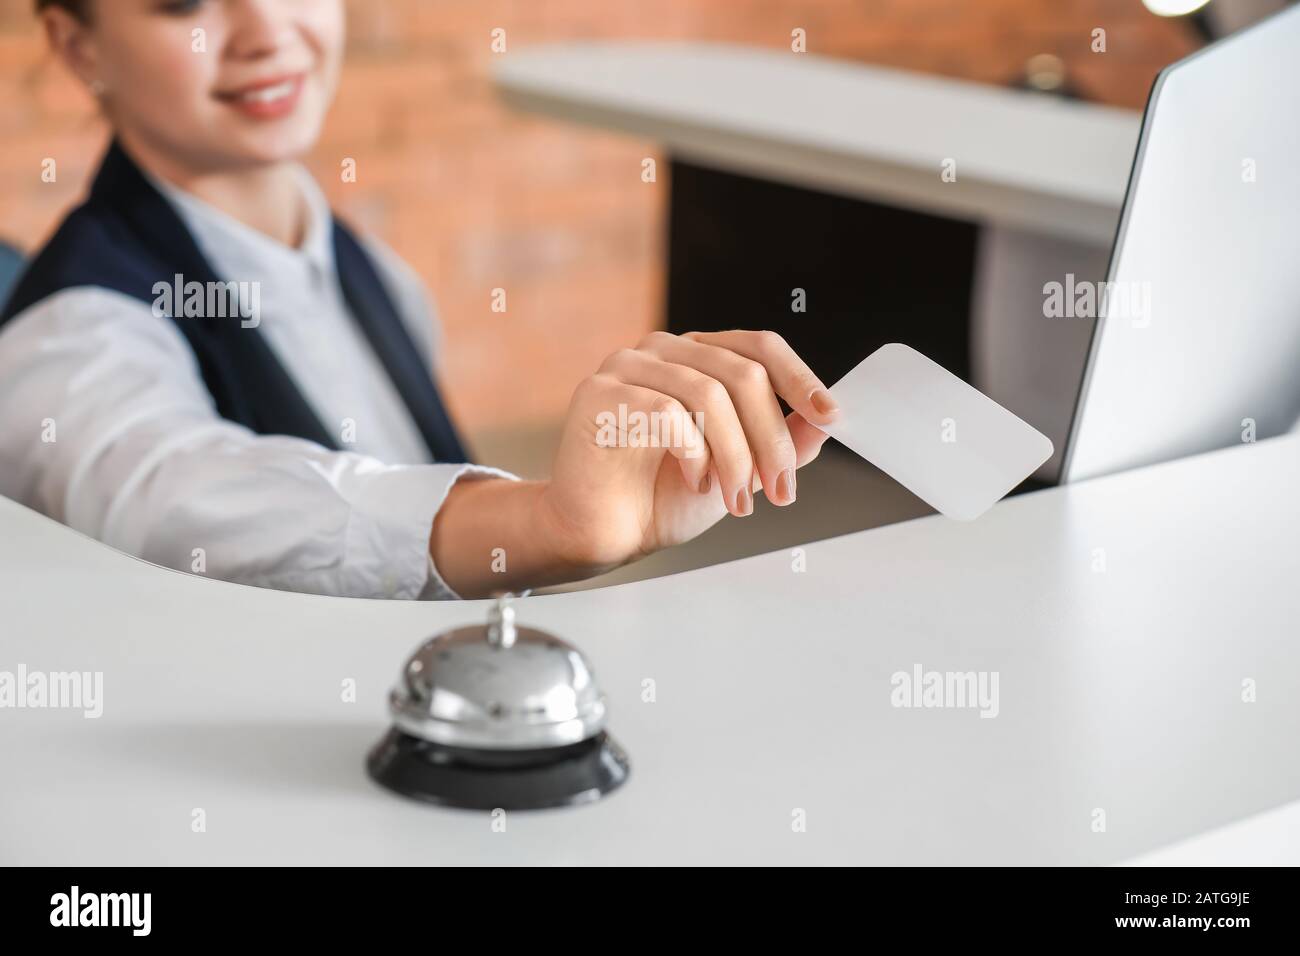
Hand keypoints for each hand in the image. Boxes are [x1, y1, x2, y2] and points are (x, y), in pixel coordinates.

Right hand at [536, 330, 839, 571]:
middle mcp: (662, 350)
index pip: (759, 346)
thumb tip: (826, 420)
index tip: (829, 416)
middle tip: (782, 490)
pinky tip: (695, 483)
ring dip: (736, 457)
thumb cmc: (662, 498)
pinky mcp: (602, 393)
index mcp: (697, 356)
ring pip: (709, 394)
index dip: (800, 378)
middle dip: (771, 439)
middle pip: (742, 374)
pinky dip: (694, 455)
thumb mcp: (740, 469)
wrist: (605, 534)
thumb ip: (780, 443)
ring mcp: (627, 366)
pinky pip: (668, 411)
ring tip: (737, 500)